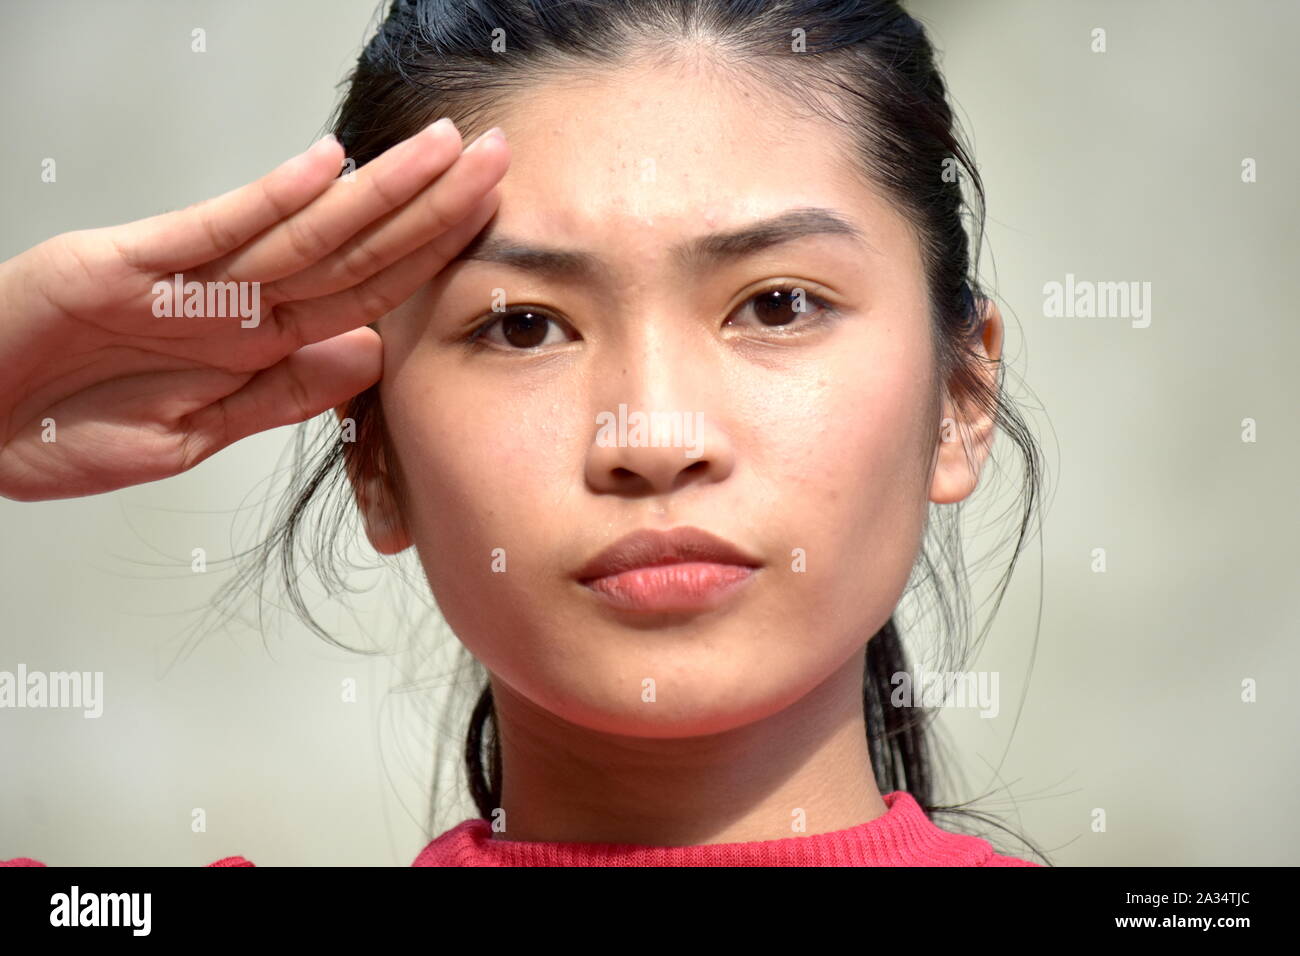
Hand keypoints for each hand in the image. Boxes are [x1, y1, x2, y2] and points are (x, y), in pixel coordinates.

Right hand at [0, 120, 507, 500]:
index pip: (368, 290)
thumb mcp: (195, 435)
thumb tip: (372, 353)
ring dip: (376, 191)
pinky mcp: (126, 262)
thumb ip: (282, 396)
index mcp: (258, 341)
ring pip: (302, 228)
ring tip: (442, 151)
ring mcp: (186, 277)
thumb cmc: (70, 429)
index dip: (432, 252)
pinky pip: (213, 230)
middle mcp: (235, 300)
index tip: (492, 219)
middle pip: (353, 247)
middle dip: (429, 205)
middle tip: (497, 158)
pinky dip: (267, 200)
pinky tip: (327, 168)